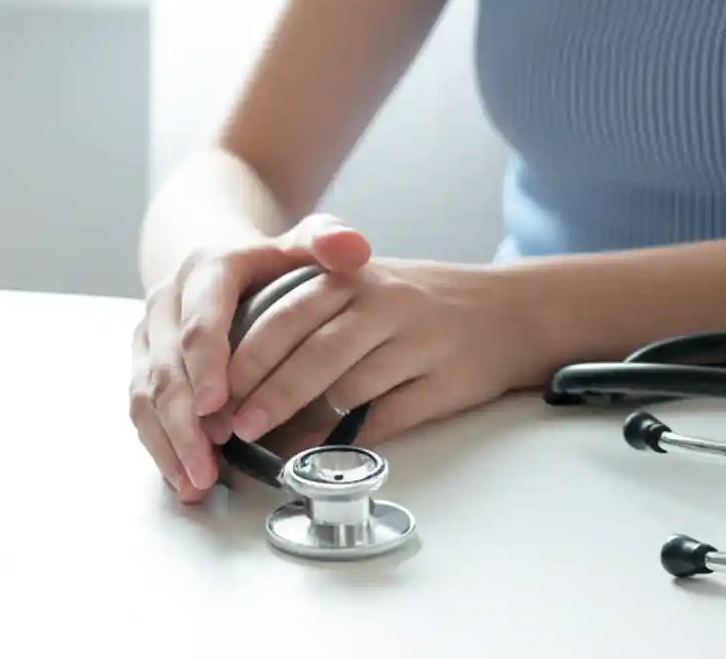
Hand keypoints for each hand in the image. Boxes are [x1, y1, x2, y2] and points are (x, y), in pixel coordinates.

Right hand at [129, 214, 370, 502]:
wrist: (212, 259)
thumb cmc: (266, 263)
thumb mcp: (299, 244)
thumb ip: (327, 243)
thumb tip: (354, 248)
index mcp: (206, 272)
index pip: (200, 321)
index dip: (206, 364)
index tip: (217, 404)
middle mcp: (167, 303)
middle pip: (167, 367)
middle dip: (185, 420)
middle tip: (208, 462)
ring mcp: (149, 337)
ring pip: (147, 394)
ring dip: (169, 442)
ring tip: (196, 482)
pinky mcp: (142, 365)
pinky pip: (142, 411)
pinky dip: (161, 448)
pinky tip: (183, 479)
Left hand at [226, 257, 540, 445]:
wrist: (507, 311)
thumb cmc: (416, 303)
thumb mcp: (361, 283)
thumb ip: (307, 311)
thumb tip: (239, 369)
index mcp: (352, 274)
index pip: (287, 312)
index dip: (248, 353)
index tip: (218, 386)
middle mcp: (385, 302)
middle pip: (315, 350)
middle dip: (268, 391)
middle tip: (235, 423)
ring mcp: (418, 341)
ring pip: (349, 385)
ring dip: (301, 419)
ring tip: (266, 441)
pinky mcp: (445, 381)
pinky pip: (386, 416)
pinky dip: (346, 437)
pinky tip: (318, 450)